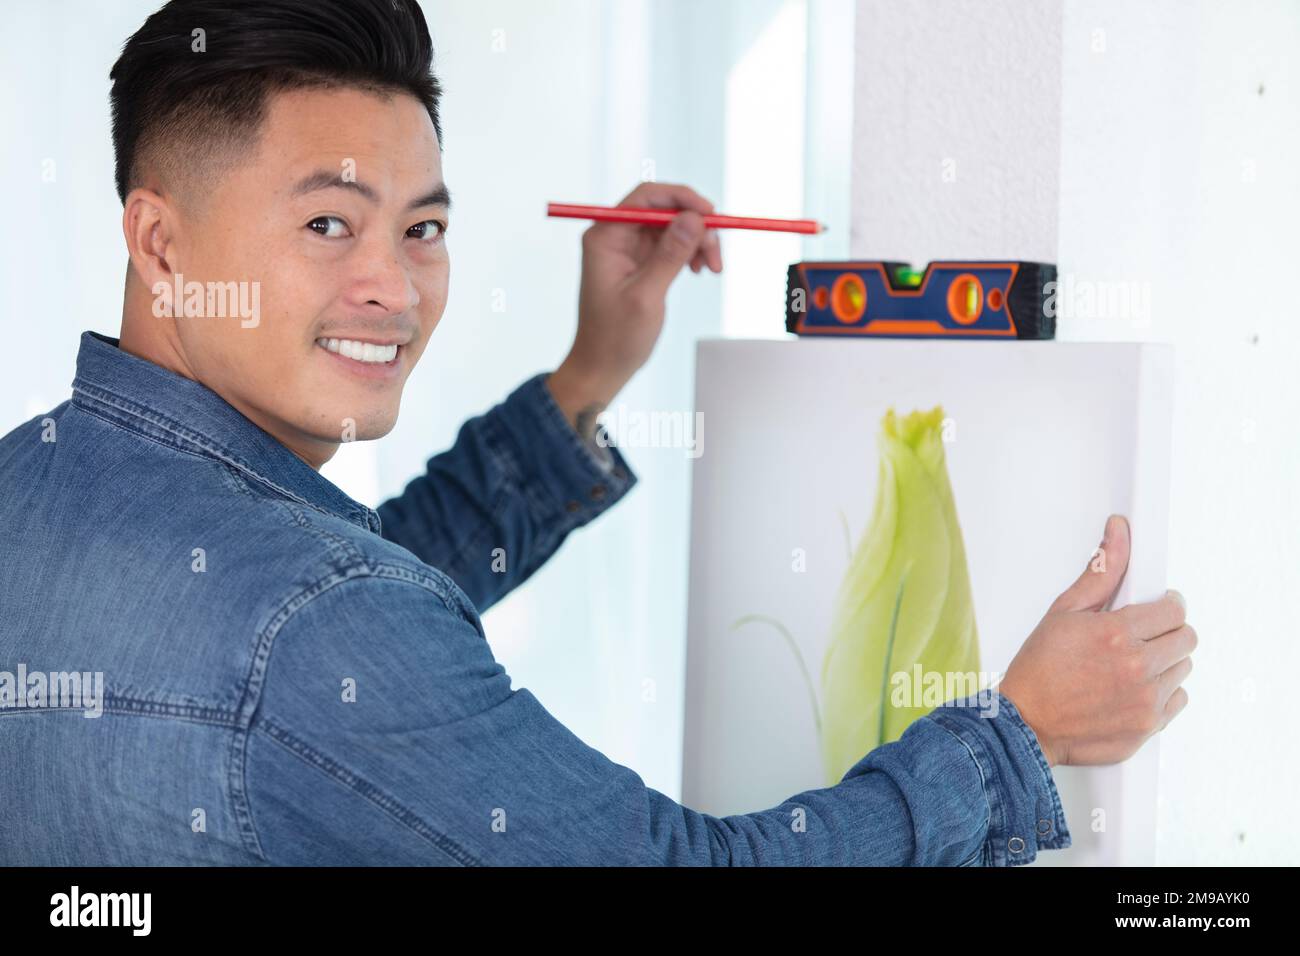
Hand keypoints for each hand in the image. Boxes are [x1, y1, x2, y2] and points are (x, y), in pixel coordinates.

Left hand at [547, 182, 721, 430]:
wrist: (602, 367)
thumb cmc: (615, 338)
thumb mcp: (646, 296)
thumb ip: (669, 255)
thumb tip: (693, 218)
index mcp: (605, 237)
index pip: (646, 197)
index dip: (681, 199)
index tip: (710, 214)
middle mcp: (615, 237)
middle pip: (663, 210)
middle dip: (694, 225)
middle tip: (715, 253)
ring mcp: (628, 250)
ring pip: (672, 227)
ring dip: (697, 241)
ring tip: (712, 268)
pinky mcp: (641, 263)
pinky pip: (671, 245)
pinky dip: (690, 253)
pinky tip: (700, 270)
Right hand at [998, 515, 1195, 767]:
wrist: (1026, 725)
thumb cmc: (1038, 670)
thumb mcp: (1064, 612)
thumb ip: (1101, 572)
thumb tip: (1119, 534)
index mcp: (1117, 633)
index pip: (1174, 608)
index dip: (1165, 604)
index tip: (1155, 608)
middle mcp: (1137, 667)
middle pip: (1186, 638)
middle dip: (1166, 632)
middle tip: (1139, 637)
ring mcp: (1146, 700)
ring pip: (1182, 668)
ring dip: (1163, 663)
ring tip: (1129, 665)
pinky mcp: (1149, 726)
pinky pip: (1177, 699)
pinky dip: (1161, 693)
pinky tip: (1131, 689)